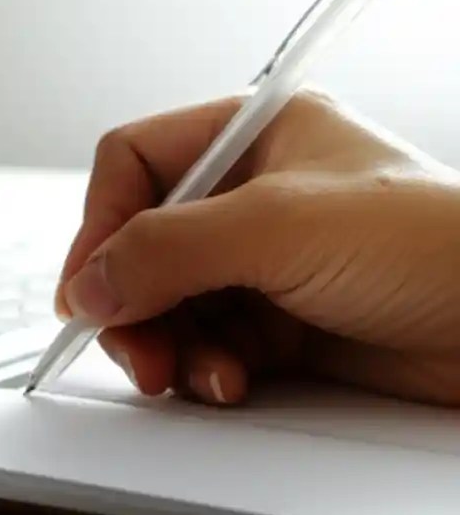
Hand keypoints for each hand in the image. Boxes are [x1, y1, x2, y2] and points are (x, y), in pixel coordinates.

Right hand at [53, 89, 459, 407]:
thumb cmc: (435, 244)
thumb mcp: (282, 227)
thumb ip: (170, 249)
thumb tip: (91, 283)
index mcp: (253, 134)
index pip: (135, 163)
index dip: (101, 222)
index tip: (88, 286)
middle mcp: (251, 194)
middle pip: (141, 241)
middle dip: (130, 299)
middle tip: (132, 346)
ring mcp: (264, 261)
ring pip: (166, 300)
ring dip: (166, 343)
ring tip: (186, 372)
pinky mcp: (281, 321)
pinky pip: (205, 342)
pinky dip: (202, 367)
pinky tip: (228, 380)